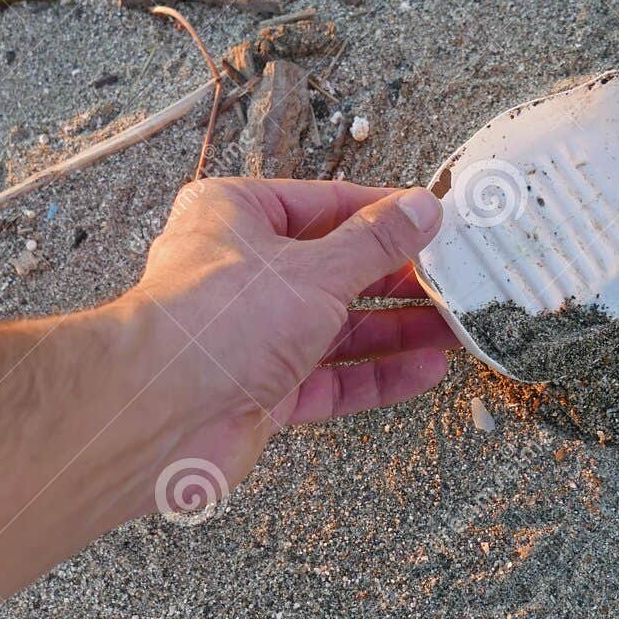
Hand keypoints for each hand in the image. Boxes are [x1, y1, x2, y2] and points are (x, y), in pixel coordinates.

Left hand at [0, 177, 452, 618]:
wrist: (159, 414)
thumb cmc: (216, 320)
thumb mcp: (315, 268)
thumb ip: (375, 243)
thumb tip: (423, 209)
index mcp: (235, 216)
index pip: (323, 204)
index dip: (382, 213)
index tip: (435, 221)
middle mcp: (241, 273)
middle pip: (334, 269)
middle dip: (398, 277)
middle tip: (457, 278)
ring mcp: (251, 335)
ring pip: (338, 327)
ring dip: (398, 328)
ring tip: (459, 325)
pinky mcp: (262, 392)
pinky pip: (332, 378)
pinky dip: (378, 374)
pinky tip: (427, 368)